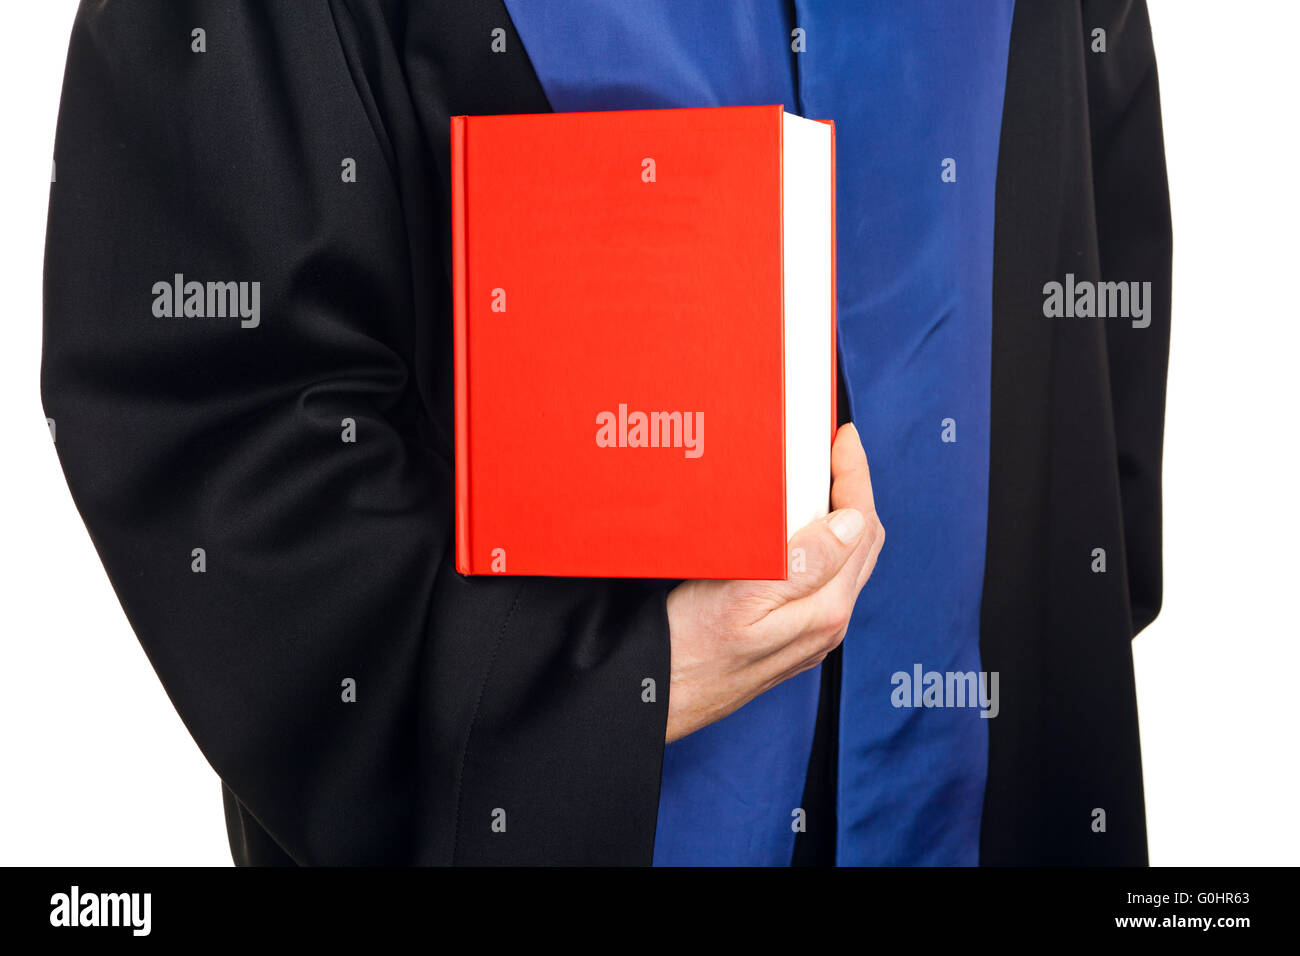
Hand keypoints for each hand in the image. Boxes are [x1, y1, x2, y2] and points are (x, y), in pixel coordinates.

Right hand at [664, 422, 883, 742]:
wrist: (661, 698)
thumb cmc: (691, 647)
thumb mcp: (743, 595)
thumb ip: (805, 563)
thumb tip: (852, 523)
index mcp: (826, 607)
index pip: (861, 523)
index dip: (856, 473)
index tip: (843, 438)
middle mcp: (828, 621)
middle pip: (862, 540)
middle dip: (854, 488)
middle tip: (832, 450)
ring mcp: (812, 630)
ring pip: (847, 559)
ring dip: (841, 514)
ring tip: (817, 478)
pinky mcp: (793, 635)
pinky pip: (825, 578)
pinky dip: (824, 541)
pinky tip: (798, 528)